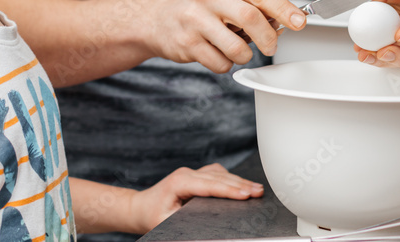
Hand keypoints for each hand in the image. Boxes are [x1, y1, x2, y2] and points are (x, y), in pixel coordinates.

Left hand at [128, 164, 263, 232]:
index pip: (211, 185)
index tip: (247, 195)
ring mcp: (190, 172)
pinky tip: (242, 184)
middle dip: (241, 185)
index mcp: (179, 183)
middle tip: (259, 192)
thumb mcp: (166, 224)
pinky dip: (231, 179)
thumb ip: (184, 224)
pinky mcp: (195, 175)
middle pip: (219, 177)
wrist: (139, 208)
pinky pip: (216, 174)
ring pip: (220, 174)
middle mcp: (186, 174)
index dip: (230, 190)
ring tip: (257, 189)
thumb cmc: (151, 217)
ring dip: (239, 181)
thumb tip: (206, 226)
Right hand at [148, 0, 306, 72]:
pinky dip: (225, 64)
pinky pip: (220, 63)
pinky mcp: (186, 43)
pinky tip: (215, 53)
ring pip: (237, 47)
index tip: (300, 23)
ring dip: (244, 55)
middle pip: (252, 18)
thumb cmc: (200, 9)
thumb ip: (253, 5)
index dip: (284, 10)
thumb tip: (286, 22)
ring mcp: (195, 19)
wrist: (157, 21)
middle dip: (268, 38)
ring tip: (235, 49)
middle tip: (270, 47)